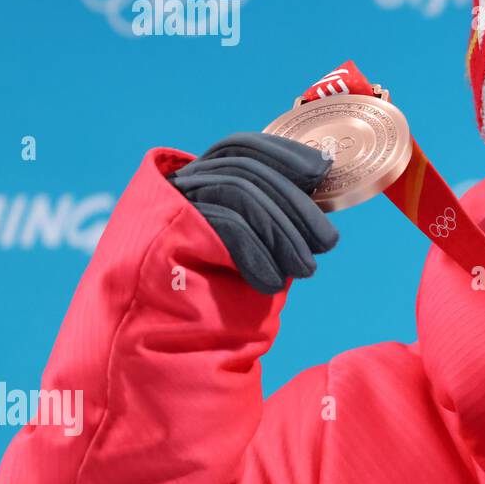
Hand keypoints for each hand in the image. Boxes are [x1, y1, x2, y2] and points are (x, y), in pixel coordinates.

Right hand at [168, 132, 339, 293]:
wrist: (157, 336)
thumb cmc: (206, 294)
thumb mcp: (248, 249)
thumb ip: (273, 221)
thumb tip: (319, 201)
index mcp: (197, 180)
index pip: (240, 148)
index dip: (283, 153)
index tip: (321, 170)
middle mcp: (178, 184)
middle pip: (246, 171)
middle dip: (295, 204)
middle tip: (327, 242)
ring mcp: (167, 204)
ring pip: (237, 192)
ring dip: (282, 233)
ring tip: (305, 268)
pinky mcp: (161, 230)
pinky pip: (222, 224)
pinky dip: (255, 253)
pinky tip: (271, 282)